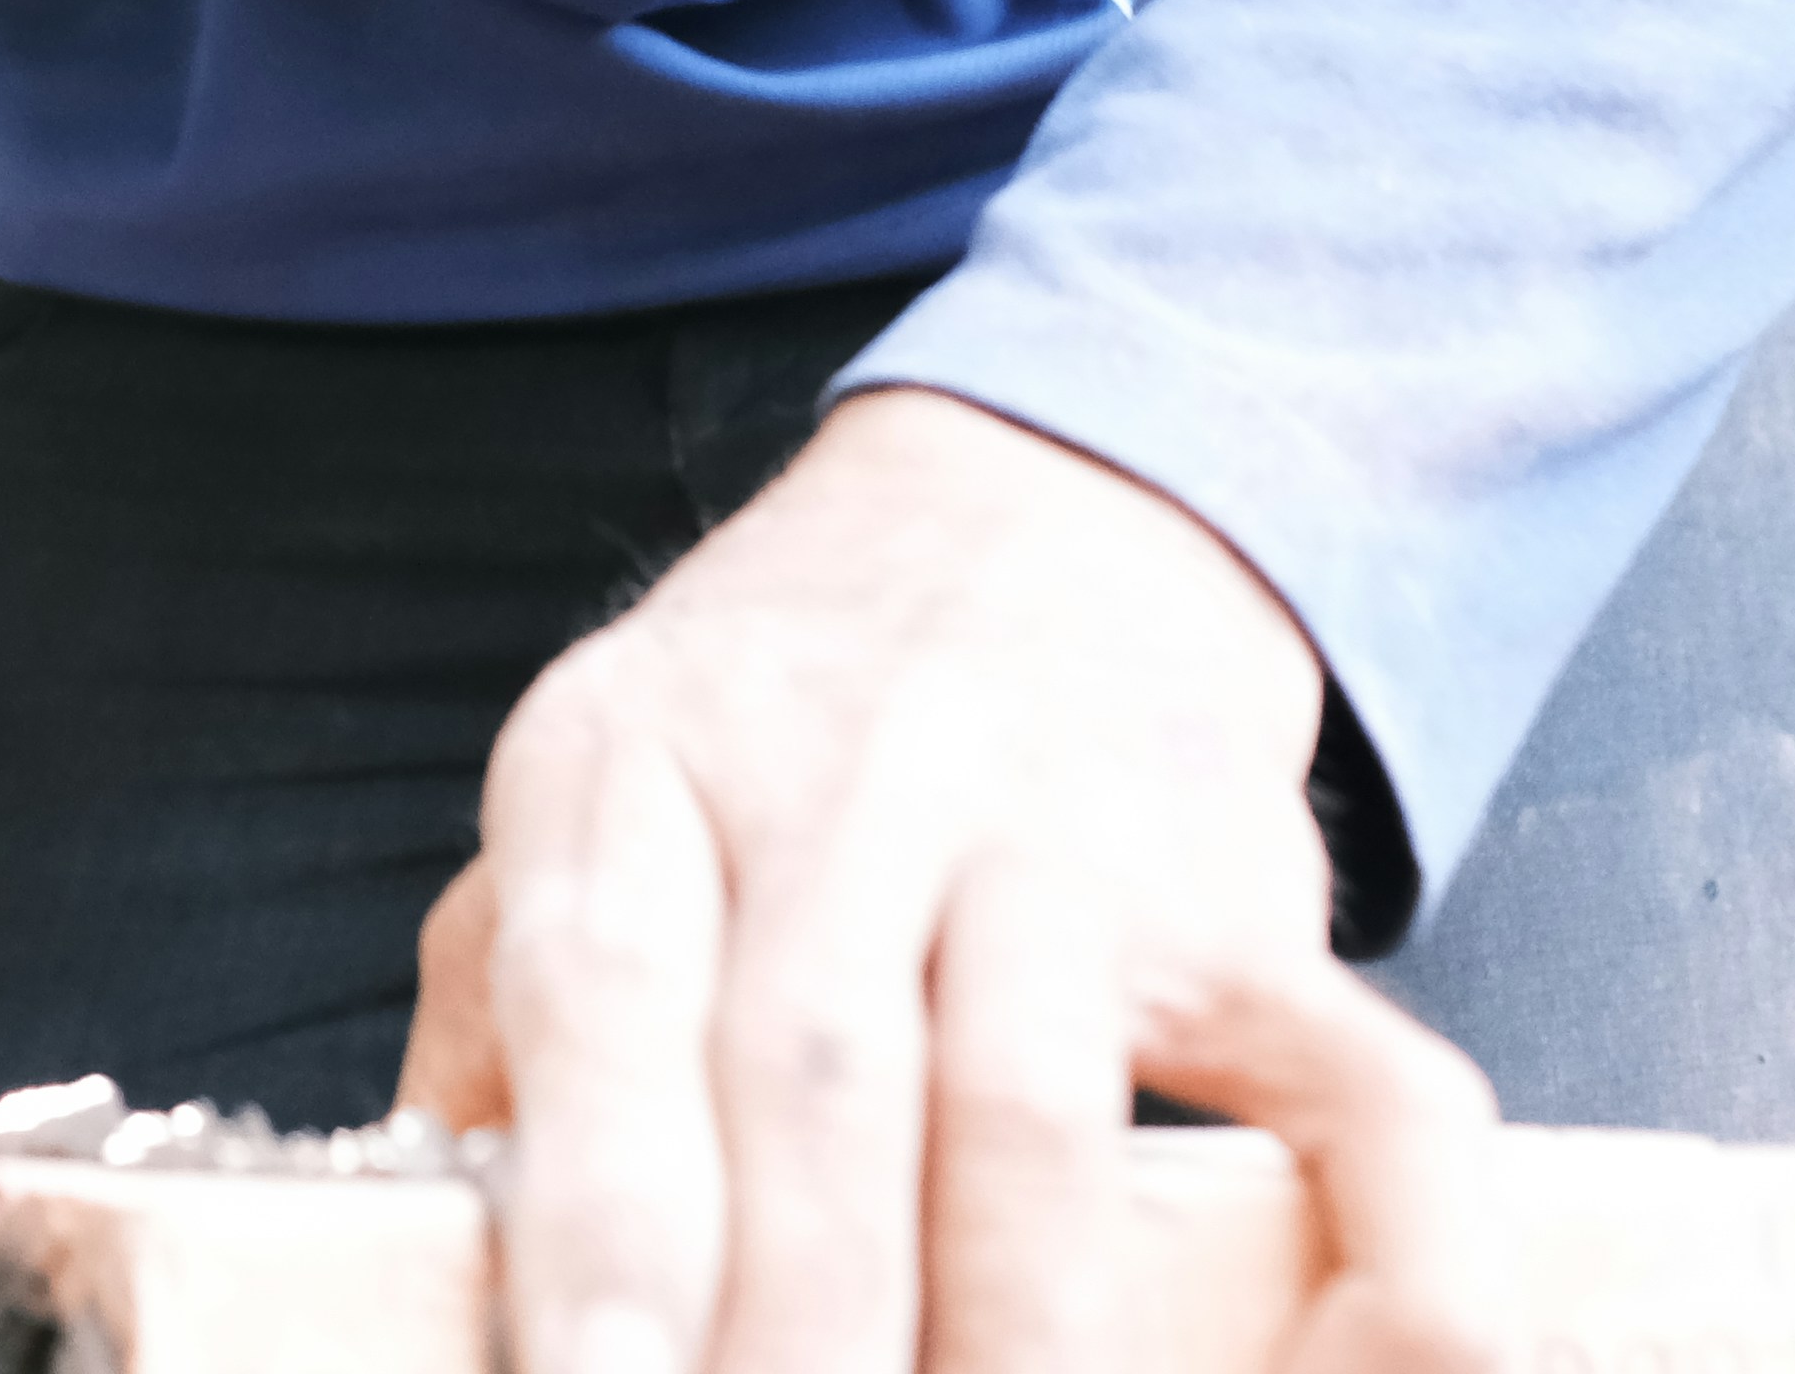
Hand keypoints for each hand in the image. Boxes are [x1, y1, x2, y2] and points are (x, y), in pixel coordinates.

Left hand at [399, 390, 1498, 1373]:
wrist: (1045, 506)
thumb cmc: (779, 724)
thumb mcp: (599, 805)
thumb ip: (505, 1024)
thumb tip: (401, 1251)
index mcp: (639, 762)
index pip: (603, 997)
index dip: (594, 1218)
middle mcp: (849, 778)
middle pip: (814, 1077)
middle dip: (796, 1320)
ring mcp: (1067, 833)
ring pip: (1029, 1102)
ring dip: (1005, 1327)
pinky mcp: (1254, 904)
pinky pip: (1362, 1092)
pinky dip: (1393, 1255)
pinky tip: (1372, 1362)